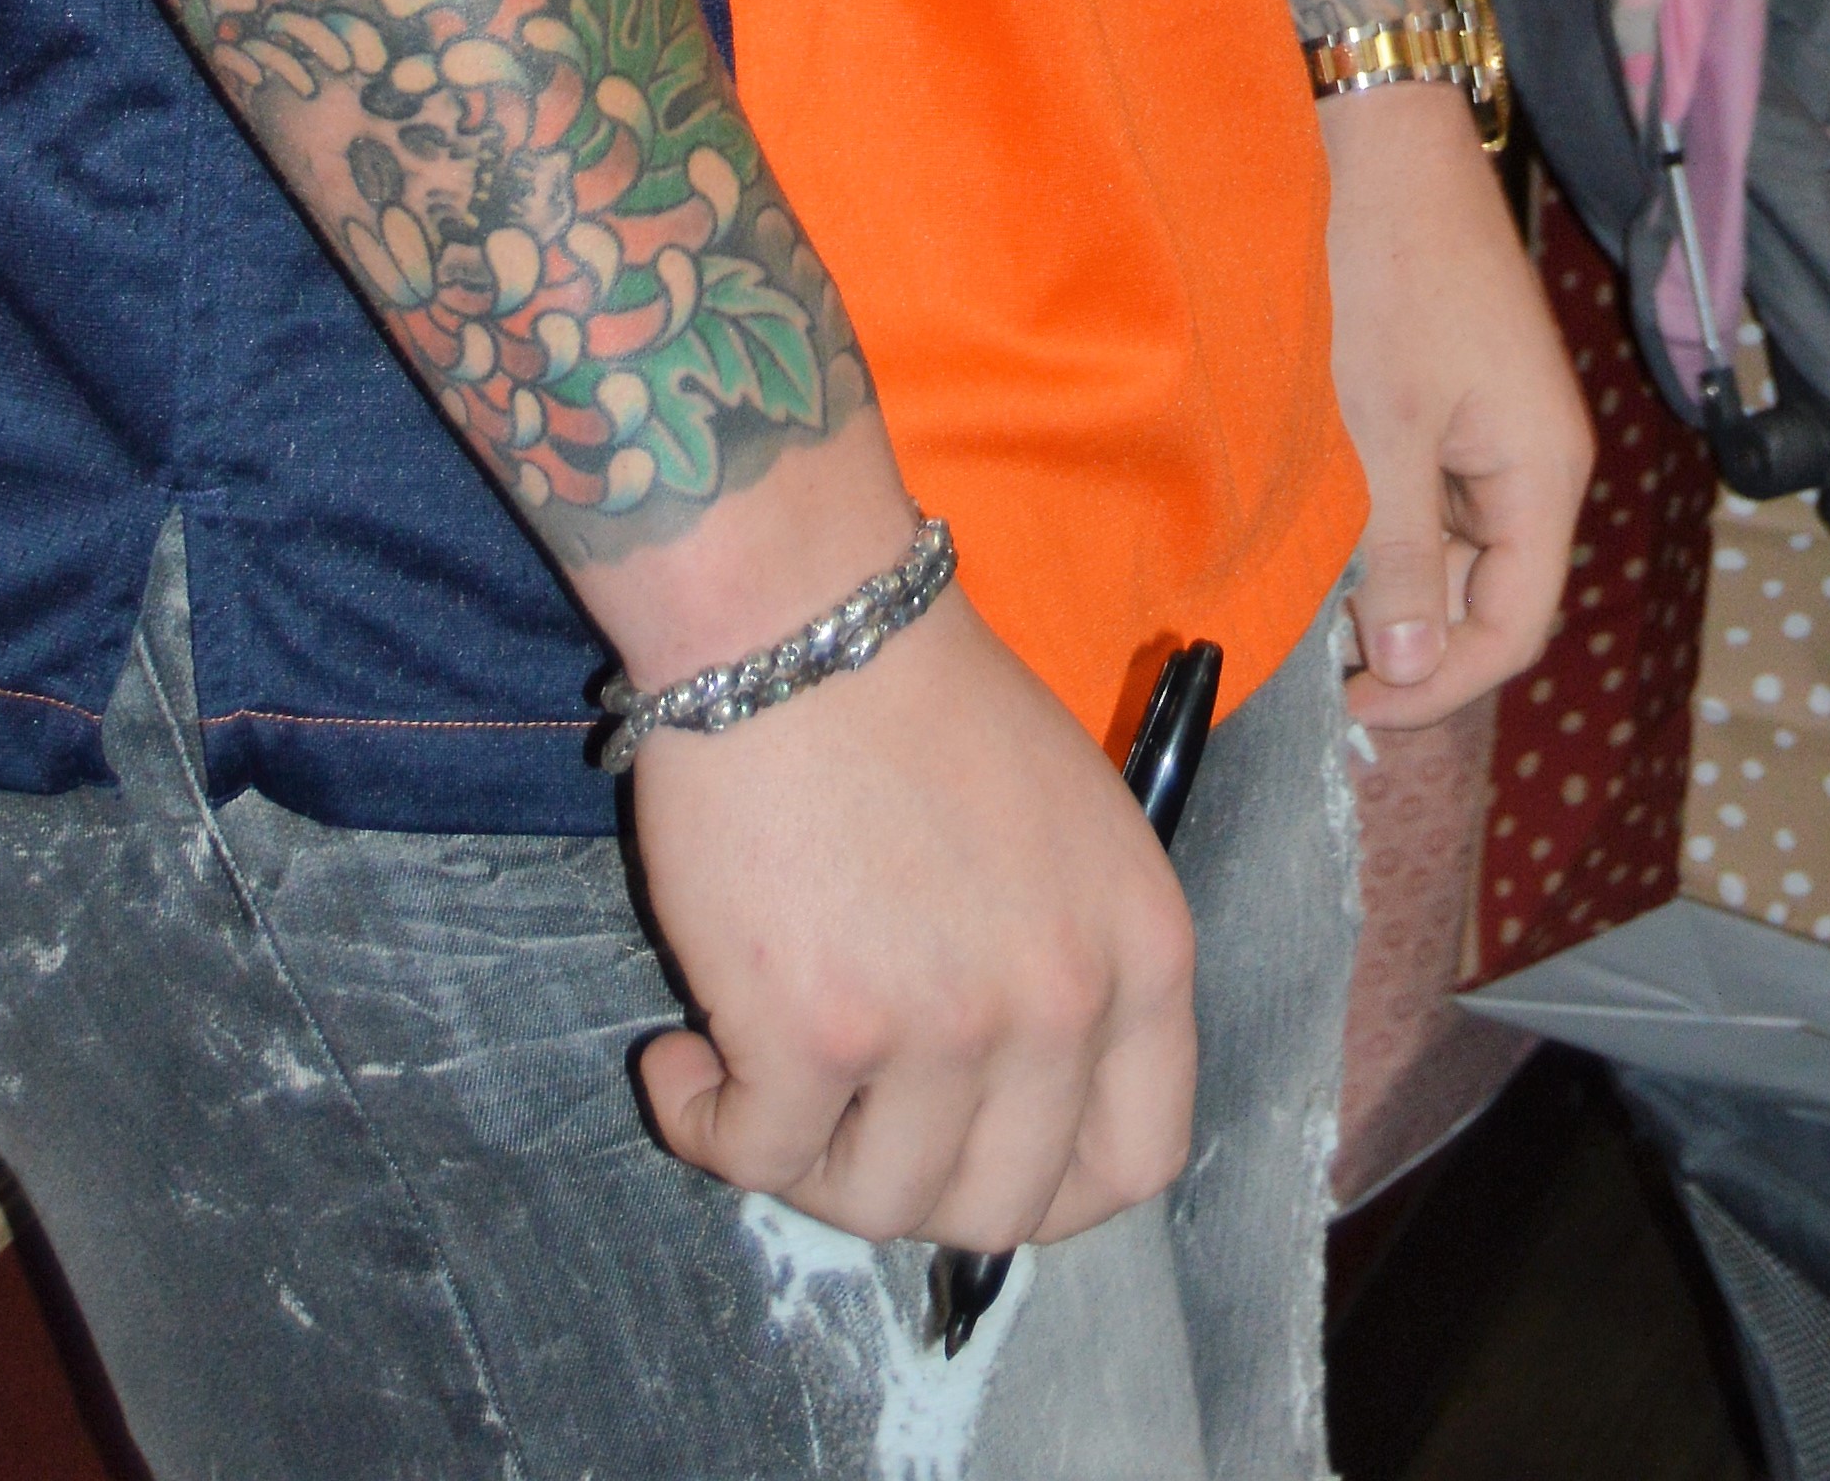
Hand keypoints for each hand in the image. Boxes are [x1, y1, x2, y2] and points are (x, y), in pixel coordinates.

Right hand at [627, 567, 1195, 1250]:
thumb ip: (1070, 968)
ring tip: (760, 1068)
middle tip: (844, 1114)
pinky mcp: (812, 1037)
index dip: (1051, 1187)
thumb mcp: (1073, 830)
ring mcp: (941, 1031)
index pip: (1138, 1156)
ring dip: (805, 1159)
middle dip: (910, 1182)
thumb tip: (1013, 1111)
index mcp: (1142, 950)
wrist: (803, 623)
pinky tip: (688, 1052)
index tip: (975, 1157)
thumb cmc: (923, 703)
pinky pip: (750, 1159)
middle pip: (997, 1207)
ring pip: (874, 1204)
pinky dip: (702, 1122)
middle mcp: (1060, 1004)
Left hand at [1323, 78, 1593, 728]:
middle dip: (1409, 634)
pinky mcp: (1462, 396)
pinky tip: (1327, 523)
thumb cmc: (1384, 273)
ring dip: (1392, 577)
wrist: (1378, 138)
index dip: (1437, 685)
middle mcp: (1539, 456)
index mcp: (1544, 470)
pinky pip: (1436, 494)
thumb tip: (1404, 670)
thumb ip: (1401, 559)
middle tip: (1314, 654)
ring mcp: (1500, 425)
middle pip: (1492, 593)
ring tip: (1312, 587)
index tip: (1349, 708)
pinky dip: (1386, 522)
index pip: (1514, 627)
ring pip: (1458, 546)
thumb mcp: (1382, 432)